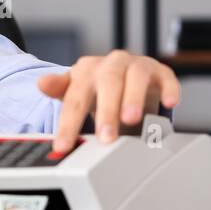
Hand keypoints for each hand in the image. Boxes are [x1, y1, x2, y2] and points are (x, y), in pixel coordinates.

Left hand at [36, 50, 180, 153]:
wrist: (125, 77)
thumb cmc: (98, 88)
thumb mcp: (76, 90)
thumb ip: (60, 90)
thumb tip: (41, 83)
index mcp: (87, 70)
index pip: (75, 97)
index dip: (69, 122)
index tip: (64, 145)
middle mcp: (112, 64)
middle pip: (107, 84)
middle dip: (105, 112)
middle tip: (105, 137)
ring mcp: (137, 66)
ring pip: (135, 77)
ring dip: (133, 99)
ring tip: (131, 120)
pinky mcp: (161, 72)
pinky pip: (167, 78)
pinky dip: (168, 89)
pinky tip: (168, 104)